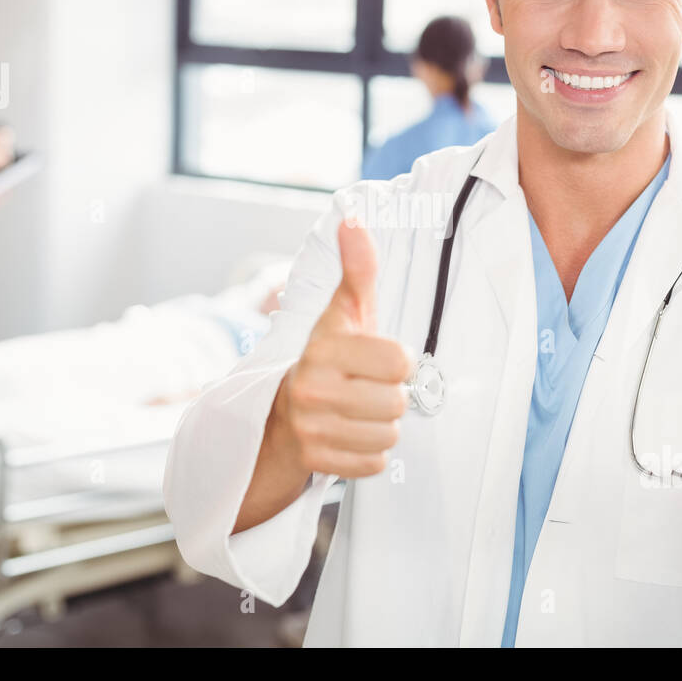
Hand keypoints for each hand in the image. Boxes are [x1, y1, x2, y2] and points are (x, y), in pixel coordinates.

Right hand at [270, 219, 412, 478]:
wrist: (282, 414)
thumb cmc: (328, 358)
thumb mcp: (344, 313)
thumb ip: (357, 269)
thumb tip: (353, 217)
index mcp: (323, 347)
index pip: (400, 362)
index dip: (396, 361)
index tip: (375, 360)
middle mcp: (312, 388)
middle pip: (397, 403)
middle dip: (390, 397)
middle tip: (365, 389)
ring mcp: (311, 428)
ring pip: (389, 435)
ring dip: (381, 426)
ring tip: (357, 412)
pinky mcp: (316, 462)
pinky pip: (374, 463)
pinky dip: (369, 453)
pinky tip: (349, 435)